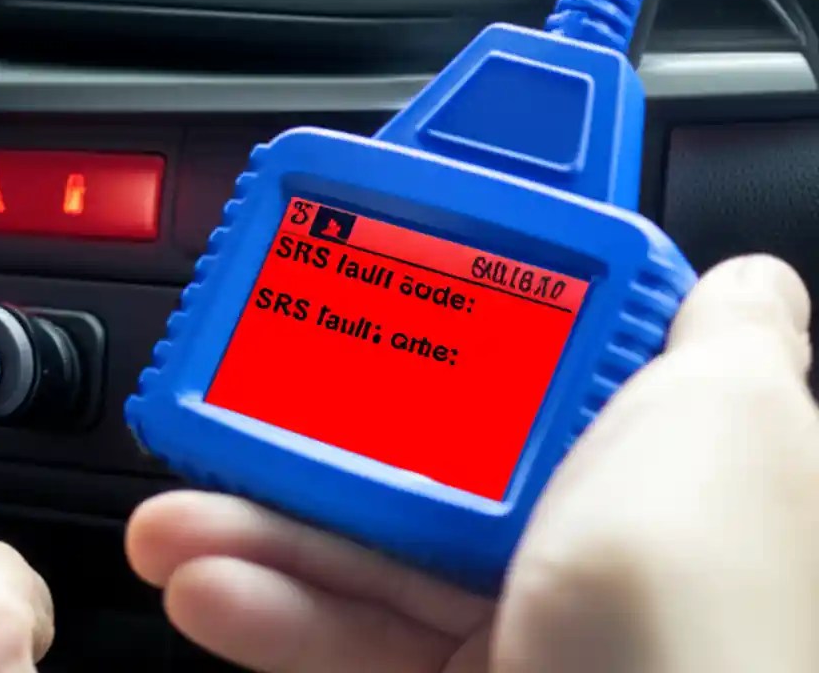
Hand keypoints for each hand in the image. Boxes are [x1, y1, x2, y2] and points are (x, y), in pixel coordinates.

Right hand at [127, 253, 818, 672]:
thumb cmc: (694, 603)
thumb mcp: (728, 424)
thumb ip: (729, 337)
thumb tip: (747, 283)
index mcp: (657, 452)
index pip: (544, 366)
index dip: (459, 327)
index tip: (372, 299)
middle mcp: (594, 532)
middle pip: (427, 457)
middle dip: (312, 436)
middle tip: (225, 410)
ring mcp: (523, 613)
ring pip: (372, 551)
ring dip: (258, 531)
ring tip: (170, 522)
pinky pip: (352, 635)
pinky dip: (272, 613)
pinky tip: (206, 589)